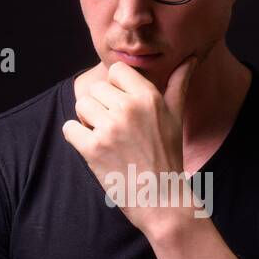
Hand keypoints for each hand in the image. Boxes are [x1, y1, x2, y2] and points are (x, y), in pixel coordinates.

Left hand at [61, 55, 202, 239]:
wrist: (161, 198)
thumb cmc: (168, 156)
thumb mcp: (176, 117)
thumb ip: (179, 84)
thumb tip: (189, 59)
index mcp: (148, 97)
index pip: (116, 70)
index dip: (114, 87)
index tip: (122, 106)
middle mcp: (129, 108)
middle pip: (95, 89)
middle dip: (100, 107)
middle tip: (117, 130)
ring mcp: (110, 128)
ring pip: (81, 106)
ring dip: (87, 122)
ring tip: (107, 139)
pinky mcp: (93, 148)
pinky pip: (69, 128)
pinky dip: (76, 138)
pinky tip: (95, 149)